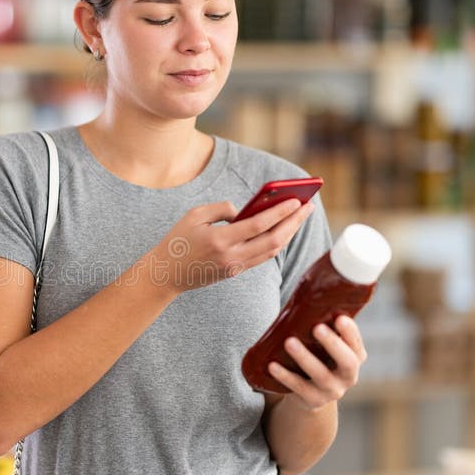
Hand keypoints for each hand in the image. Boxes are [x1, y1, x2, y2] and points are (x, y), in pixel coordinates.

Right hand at [152, 198, 314, 295]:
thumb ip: (222, 208)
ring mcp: (234, 267)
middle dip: (293, 223)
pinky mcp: (235, 272)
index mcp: (220, 240)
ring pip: (271, 251)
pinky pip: (262, 256)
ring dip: (289, 233)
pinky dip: (276, 242)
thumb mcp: (194, 215)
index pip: (258, 225)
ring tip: (300, 216)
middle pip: (272, 241)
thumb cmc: (178, 239)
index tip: (297, 200)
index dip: (280, 213)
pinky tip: (284, 229)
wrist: (166, 274)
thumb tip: (244, 211)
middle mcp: (231, 257)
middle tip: (308, 206)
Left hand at [267, 315, 366, 411]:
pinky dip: (285, 376)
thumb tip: (307, 297)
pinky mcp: (313, 400)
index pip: (357, 344)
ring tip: (289, 342)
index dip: (350, 332)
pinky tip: (272, 365)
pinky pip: (299, 388)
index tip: (340, 317)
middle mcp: (349, 376)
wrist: (310, 394)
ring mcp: (332, 391)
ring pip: (321, 375)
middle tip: (317, 328)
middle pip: (347, 362)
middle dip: (333, 344)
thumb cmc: (317, 357)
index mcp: (355, 357)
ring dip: (305, 358)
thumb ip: (323, 327)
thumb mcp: (324, 345)